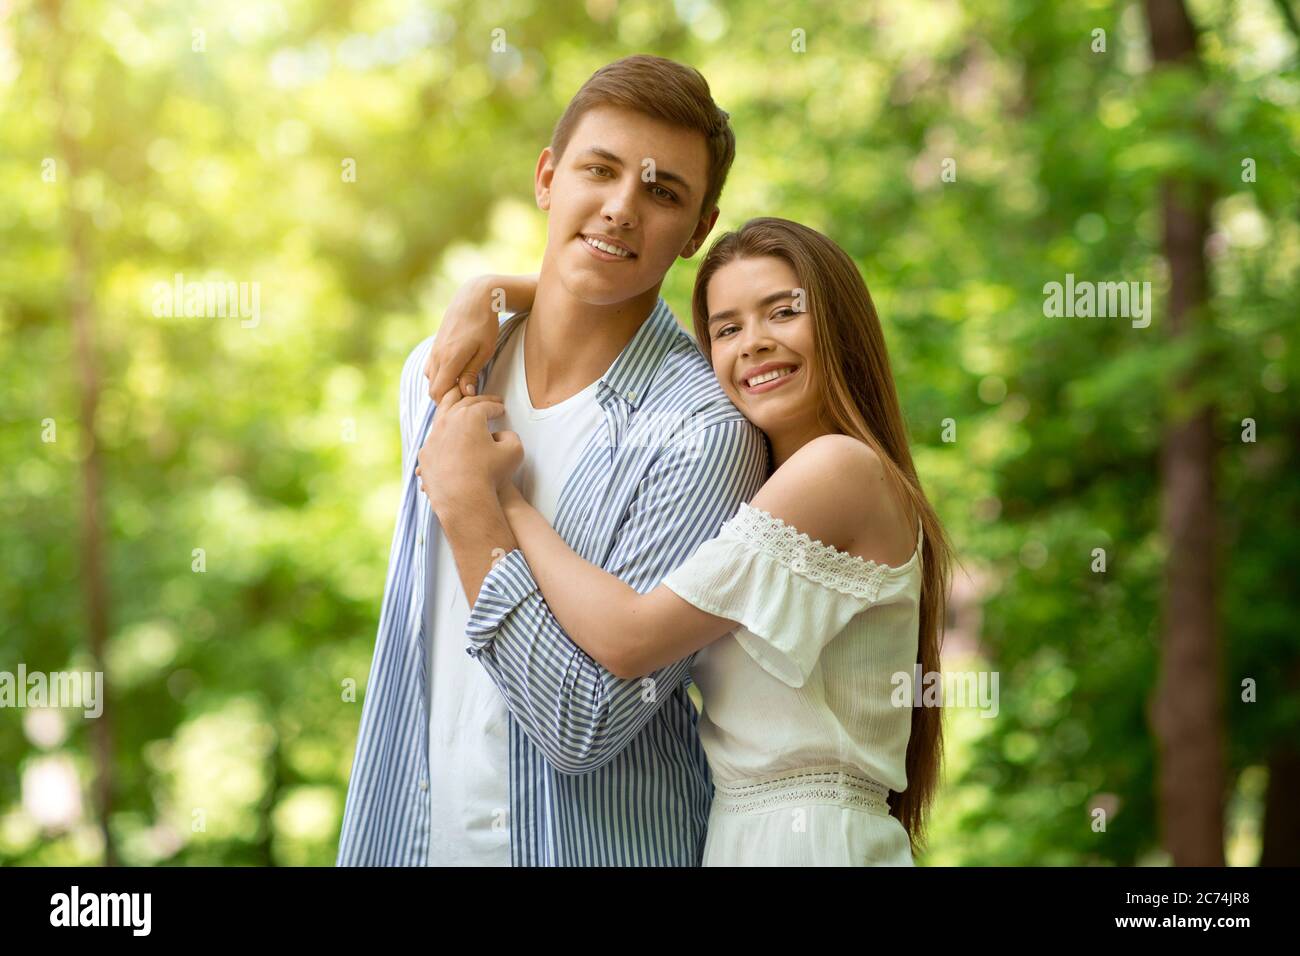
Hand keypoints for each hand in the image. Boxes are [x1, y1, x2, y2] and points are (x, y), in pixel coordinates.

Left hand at [416, 387, 522, 516]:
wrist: (463, 499)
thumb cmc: (489, 475)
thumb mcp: (514, 451)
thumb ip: (511, 436)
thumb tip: (501, 435)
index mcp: (470, 416)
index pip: (486, 406)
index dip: (496, 406)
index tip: (501, 409)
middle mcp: (448, 421)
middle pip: (462, 403)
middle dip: (477, 401)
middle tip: (487, 403)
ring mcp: (433, 437)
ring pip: (442, 414)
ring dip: (454, 407)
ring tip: (461, 406)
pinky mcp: (425, 453)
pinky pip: (433, 437)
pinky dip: (442, 431)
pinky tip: (447, 434)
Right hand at [424, 275, 505, 401]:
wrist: (475, 298)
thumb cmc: (485, 325)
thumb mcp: (484, 351)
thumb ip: (471, 373)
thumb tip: (465, 393)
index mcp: (449, 359)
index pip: (438, 392)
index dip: (450, 403)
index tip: (467, 403)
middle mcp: (437, 356)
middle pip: (432, 389)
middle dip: (446, 398)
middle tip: (466, 397)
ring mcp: (433, 350)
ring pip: (430, 379)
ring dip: (442, 386)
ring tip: (462, 385)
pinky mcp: (435, 345)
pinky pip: (430, 367)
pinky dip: (439, 375)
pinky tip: (455, 373)